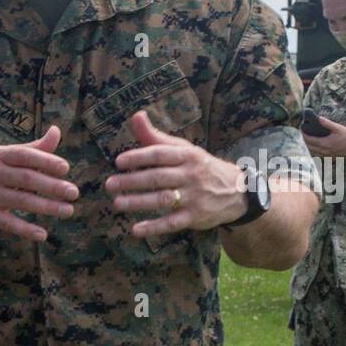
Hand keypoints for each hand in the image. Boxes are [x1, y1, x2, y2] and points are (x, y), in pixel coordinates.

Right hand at [0, 124, 78, 241]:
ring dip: (46, 207)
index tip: (65, 168)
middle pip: (26, 179)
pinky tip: (42, 235)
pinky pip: (8, 223)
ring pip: (21, 201)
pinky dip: (25, 229)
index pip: (25, 155)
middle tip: (74, 193)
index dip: (45, 161)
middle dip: (52, 186)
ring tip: (68, 211)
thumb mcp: (3, 155)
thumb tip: (57, 131)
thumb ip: (33, 148)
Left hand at [105, 110, 247, 238]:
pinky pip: (172, 223)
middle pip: (158, 177)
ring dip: (138, 202)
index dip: (139, 157)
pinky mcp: (195, 217)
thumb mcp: (182, 149)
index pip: (160, 154)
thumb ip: (156, 137)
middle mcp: (191, 175)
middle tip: (109, 184)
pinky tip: (135, 230)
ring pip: (163, 199)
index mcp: (187, 155)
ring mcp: (194, 197)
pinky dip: (154, 227)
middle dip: (132, 181)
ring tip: (117, 203)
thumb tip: (136, 115)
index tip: (118, 162)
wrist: (236, 191)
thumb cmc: (199, 167)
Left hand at [301, 115, 345, 159]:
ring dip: (307, 145)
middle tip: (303, 132)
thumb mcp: (338, 128)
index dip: (303, 134)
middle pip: (308, 146)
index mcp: (324, 143)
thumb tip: (319, 118)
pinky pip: (316, 154)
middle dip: (304, 139)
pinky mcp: (328, 156)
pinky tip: (314, 145)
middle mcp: (323, 151)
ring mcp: (325, 155)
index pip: (308, 140)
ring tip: (307, 138)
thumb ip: (328, 123)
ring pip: (311, 151)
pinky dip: (312, 149)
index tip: (301, 129)